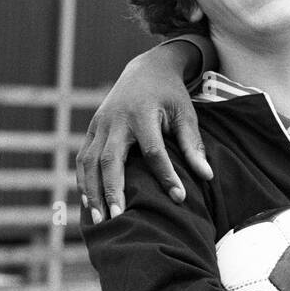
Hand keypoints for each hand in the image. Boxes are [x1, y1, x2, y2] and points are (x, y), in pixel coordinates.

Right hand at [76, 43, 211, 220]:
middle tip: (118, 217)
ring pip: (89, 161)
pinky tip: (89, 204)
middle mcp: (117, 120)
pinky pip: (82, 158)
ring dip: (92, 191)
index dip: (166, 175)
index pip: (154, 150)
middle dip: (112, 190)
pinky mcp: (92, 129)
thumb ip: (192, 145)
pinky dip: (83, 182)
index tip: (179, 198)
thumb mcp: (186, 114)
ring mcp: (100, 124)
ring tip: (100, 220)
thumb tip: (207, 176)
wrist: (146, 69)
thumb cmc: (170, 95)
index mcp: (143, 114)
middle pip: (111, 159)